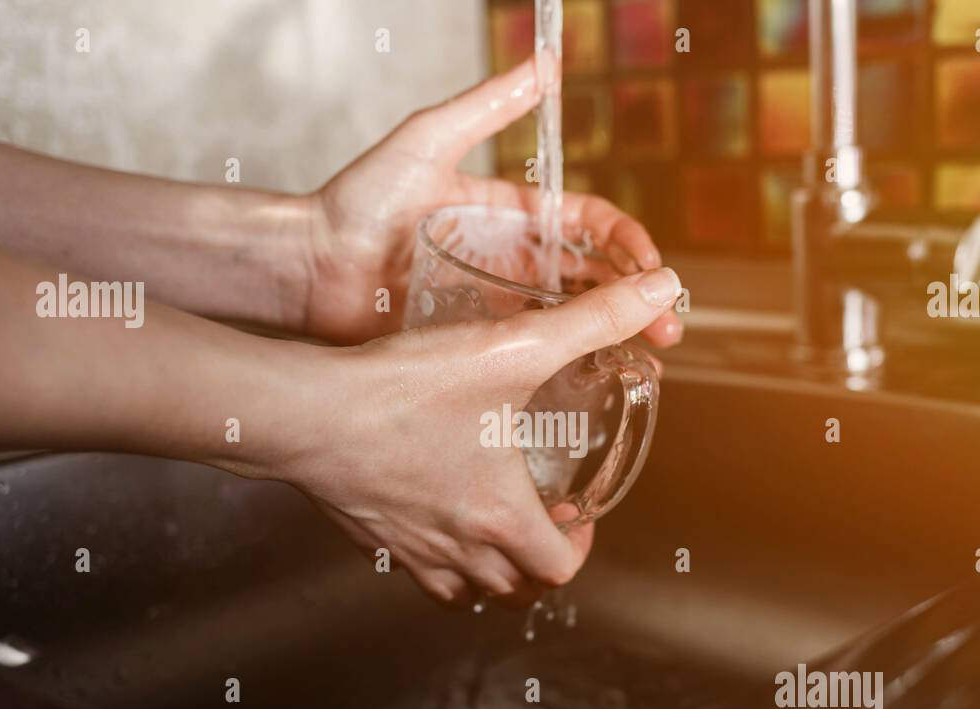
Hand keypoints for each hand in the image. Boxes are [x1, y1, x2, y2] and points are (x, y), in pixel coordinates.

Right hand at [263, 267, 681, 607]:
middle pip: (514, 590)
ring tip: (492, 526)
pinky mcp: (368, 536)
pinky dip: (434, 558)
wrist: (306, 412)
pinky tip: (429, 511)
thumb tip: (659, 294)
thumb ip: (591, 321)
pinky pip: (411, 571)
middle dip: (536, 564)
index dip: (579, 547)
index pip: (559, 569)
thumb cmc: (403, 390)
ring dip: (488, 571)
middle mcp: (458, 547)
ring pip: (463, 592)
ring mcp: (408, 549)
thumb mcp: (512, 348)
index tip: (575, 517)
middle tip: (541, 525)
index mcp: (501, 516)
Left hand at [302, 57, 682, 349]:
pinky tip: (598, 375)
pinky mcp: (472, 338)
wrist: (309, 267)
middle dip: (638, 297)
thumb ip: (488, 107)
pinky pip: (530, 350)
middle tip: (670, 326)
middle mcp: (509, 256)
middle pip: (592, 276)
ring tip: (652, 357)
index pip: (587, 222)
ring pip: (571, 318)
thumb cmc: (358, 201)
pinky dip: (569, 360)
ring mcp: (492, 300)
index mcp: (510, 211)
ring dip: (616, 334)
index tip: (651, 265)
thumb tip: (544, 62)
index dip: (627, 242)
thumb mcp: (428, 141)